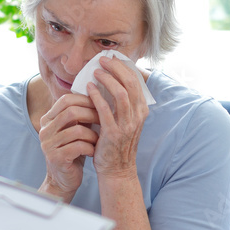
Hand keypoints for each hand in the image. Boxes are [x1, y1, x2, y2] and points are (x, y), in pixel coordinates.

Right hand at [38, 93, 99, 202]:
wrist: (64, 179)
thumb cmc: (73, 151)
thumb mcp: (76, 129)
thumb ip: (81, 114)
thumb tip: (99, 93)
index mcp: (48, 120)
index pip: (65, 100)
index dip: (85, 99)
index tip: (101, 104)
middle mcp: (44, 130)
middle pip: (71, 112)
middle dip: (92, 114)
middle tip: (106, 120)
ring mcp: (48, 144)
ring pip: (76, 130)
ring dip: (92, 134)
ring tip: (99, 140)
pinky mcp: (55, 158)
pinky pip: (78, 146)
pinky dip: (90, 147)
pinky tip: (93, 151)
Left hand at [86, 57, 148, 178]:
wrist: (116, 170)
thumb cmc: (116, 143)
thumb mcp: (125, 121)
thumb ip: (121, 103)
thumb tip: (110, 80)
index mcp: (141, 110)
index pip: (136, 81)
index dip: (123, 67)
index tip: (111, 59)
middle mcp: (138, 116)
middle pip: (130, 83)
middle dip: (116, 68)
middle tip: (102, 61)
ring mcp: (127, 124)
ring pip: (120, 93)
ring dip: (107, 79)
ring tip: (95, 73)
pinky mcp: (113, 132)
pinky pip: (105, 109)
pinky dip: (96, 96)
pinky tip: (88, 89)